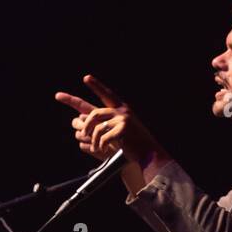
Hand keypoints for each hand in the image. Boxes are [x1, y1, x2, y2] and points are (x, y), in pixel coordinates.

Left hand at [53, 75, 167, 168]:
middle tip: (83, 133)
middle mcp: (122, 112)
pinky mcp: (123, 130)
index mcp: (122, 110)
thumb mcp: (122, 130)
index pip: (107, 95)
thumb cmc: (135, 145)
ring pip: (97, 128)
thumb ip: (106, 123)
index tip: (86, 77)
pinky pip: (103, 137)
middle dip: (86, 124)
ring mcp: (123, 120)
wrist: (150, 154)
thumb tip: (81, 118)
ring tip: (95, 148)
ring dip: (94, 140)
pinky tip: (102, 150)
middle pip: (94, 113)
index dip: (96, 86)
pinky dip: (100, 145)